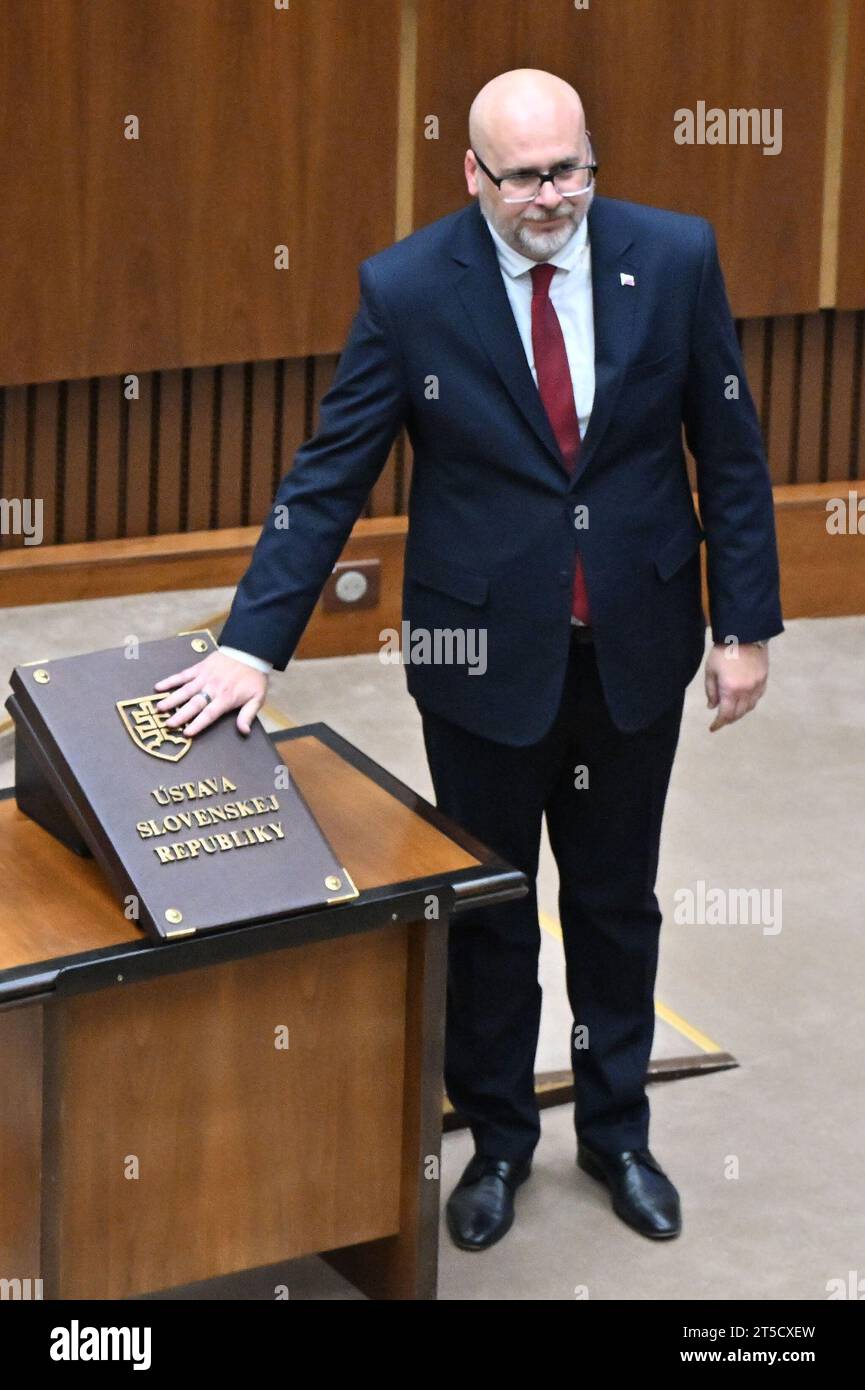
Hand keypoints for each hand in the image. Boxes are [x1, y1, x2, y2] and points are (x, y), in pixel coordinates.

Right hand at [153, 651, 268, 736]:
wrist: (249, 652)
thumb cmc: (253, 677)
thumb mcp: (257, 698)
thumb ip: (248, 715)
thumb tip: (244, 731)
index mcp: (226, 698)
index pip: (209, 714)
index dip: (198, 724)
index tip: (186, 733)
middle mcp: (212, 689)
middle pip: (194, 704)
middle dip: (180, 715)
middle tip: (168, 724)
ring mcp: (204, 677)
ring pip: (185, 690)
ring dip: (172, 699)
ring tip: (159, 708)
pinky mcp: (199, 668)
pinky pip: (183, 675)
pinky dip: (170, 680)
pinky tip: (158, 687)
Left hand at [704, 642, 768, 731]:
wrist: (745, 633)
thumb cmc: (723, 651)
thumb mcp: (711, 670)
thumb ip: (711, 691)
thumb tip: (712, 706)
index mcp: (730, 689)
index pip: (725, 714)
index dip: (719, 724)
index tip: (713, 728)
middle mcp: (746, 691)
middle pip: (738, 713)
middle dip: (729, 719)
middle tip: (721, 720)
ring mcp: (757, 685)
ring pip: (749, 707)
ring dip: (740, 712)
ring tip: (732, 712)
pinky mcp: (764, 679)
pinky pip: (757, 697)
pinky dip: (750, 703)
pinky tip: (744, 701)